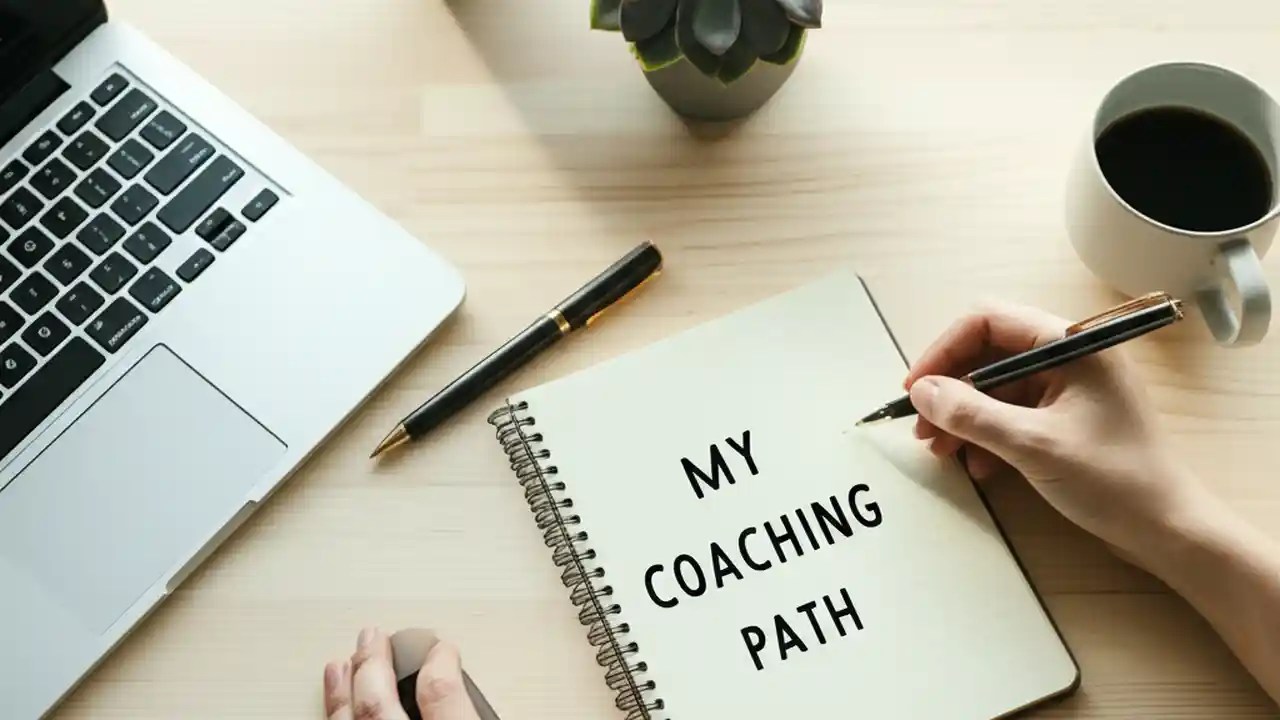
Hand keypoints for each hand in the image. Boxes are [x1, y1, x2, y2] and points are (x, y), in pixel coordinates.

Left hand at [324, 627, 479, 719]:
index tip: (443, 648)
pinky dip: (335, 713)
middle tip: (375, 636)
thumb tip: (485, 702)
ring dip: (343, 689)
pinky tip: (334, 706)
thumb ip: (474, 711)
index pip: (440, 693)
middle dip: (374, 663)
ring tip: (342, 662)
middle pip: (378, 703)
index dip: (440, 661)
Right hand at [902, 301, 1208, 569]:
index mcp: (1073, 343)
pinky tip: (978, 466)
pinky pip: (1013, 413)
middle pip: (989, 354)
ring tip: (941, 450)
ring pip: (996, 387)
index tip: (916, 389)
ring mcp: (1070, 387)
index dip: (944, 351)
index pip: (989, 321)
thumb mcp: (1032, 446)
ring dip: (964, 416)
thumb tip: (922, 393)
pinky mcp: (1067, 418)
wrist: (1167, 530)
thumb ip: (972, 415)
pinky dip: (988, 435)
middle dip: (951, 389)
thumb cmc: (1113, 480)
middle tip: (922, 426)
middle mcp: (1071, 356)